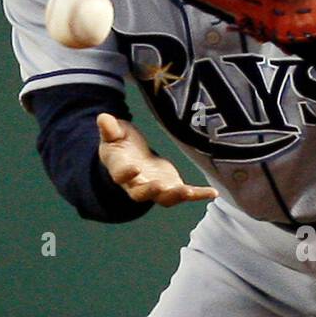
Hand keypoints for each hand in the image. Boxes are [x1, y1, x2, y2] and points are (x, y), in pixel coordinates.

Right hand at [96, 114, 216, 206]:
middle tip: (159, 186)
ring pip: (164, 198)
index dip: (126, 173)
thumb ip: (110, 129)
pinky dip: (199, 195)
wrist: (131, 160)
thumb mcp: (114, 134)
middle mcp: (137, 184)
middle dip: (151, 191)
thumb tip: (103, 118)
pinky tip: (213, 193)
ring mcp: (155, 189)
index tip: (133, 168)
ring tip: (189, 192)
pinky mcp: (171, 187)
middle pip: (142, 193)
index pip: (121, 175)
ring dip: (176, 196)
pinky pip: (185, 194)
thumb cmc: (120, 145)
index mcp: (120, 170)